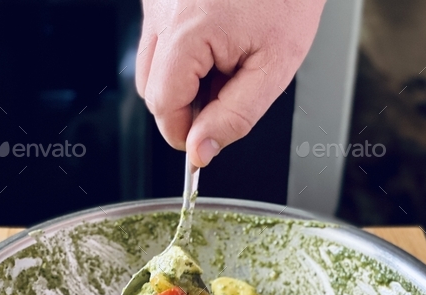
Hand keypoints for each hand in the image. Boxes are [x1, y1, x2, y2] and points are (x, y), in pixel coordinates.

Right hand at [136, 0, 325, 166]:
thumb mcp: (275, 67)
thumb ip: (235, 116)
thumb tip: (200, 150)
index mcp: (188, 30)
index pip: (162, 105)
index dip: (184, 132)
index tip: (205, 140)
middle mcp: (162, 10)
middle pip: (151, 89)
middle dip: (183, 106)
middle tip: (224, 94)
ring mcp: (156, 0)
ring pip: (151, 67)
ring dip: (181, 81)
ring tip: (222, 64)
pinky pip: (159, 41)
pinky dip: (182, 54)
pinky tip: (214, 42)